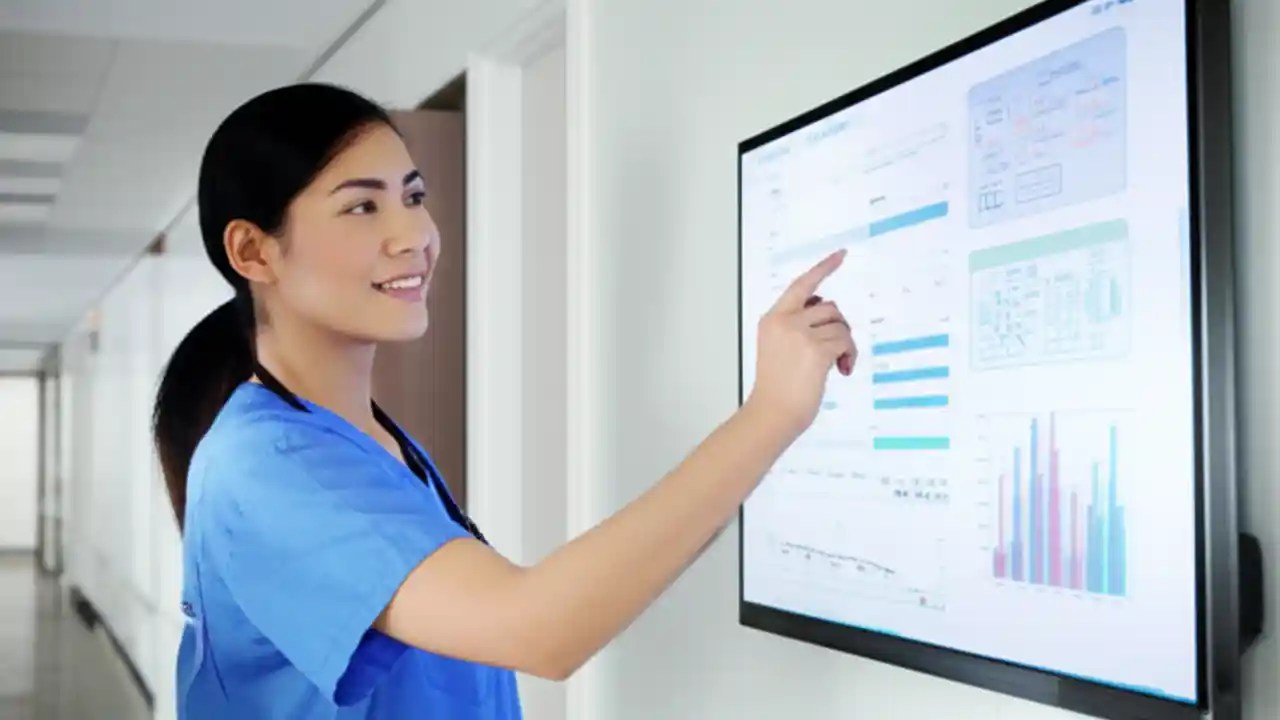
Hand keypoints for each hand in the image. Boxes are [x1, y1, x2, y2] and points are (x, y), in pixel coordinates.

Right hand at [745, 250, 856, 439]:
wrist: (773, 413)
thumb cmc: (777, 386)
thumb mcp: (778, 347)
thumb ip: (797, 325)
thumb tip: (829, 312)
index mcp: (773, 319)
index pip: (801, 285)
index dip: (823, 268)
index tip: (840, 256)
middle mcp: (785, 321)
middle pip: (829, 307)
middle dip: (839, 326)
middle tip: (838, 349)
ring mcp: (800, 335)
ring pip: (840, 325)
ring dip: (845, 344)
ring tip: (838, 364)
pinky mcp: (817, 350)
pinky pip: (846, 342)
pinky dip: (850, 356)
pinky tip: (842, 370)